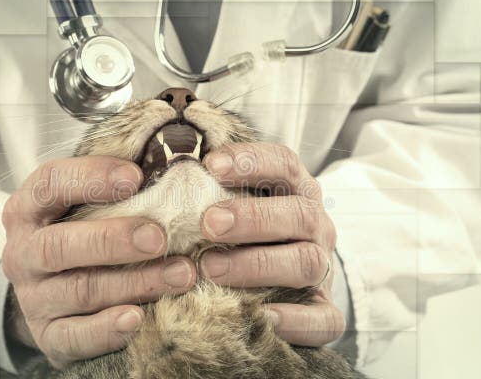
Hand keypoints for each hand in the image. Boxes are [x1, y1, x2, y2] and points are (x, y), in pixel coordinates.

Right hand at [1, 156, 196, 367]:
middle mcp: (23, 252)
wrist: (50, 294)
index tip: (135, 177)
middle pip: (60, 245)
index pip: (50, 184)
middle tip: (159, 236)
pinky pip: (74, 336)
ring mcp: (33, 297)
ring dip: (133, 282)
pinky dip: (107, 329)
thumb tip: (167, 155)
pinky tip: (138, 318)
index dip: (90, 178)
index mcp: (28, 209)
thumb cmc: (80, 234)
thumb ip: (113, 186)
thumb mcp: (83, 205)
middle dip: (112, 240)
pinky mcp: (48, 334)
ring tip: (180, 274)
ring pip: (79, 290)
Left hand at [199, 143, 343, 346]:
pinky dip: (295, 319)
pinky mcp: (326, 312)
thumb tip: (155, 175)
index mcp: (297, 192)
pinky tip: (262, 317)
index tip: (211, 165)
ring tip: (211, 268)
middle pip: (299, 213)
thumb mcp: (233, 207)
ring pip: (306, 262)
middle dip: (253, 217)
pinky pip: (323, 319)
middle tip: (208, 223)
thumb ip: (208, 193)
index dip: (252, 161)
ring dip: (258, 264)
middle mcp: (316, 227)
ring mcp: (324, 270)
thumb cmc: (243, 238)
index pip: (285, 165)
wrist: (288, 288)